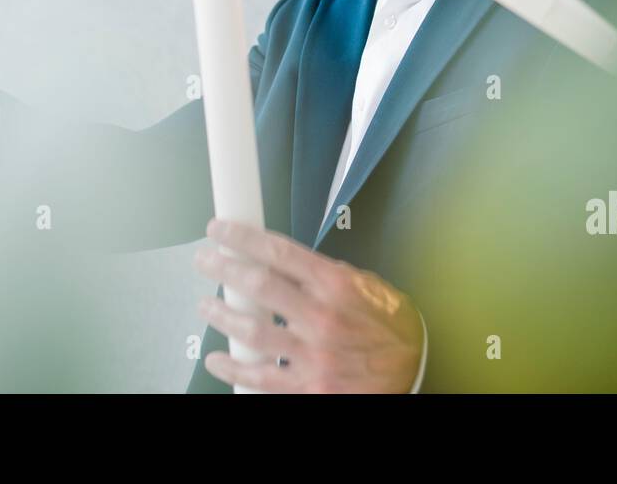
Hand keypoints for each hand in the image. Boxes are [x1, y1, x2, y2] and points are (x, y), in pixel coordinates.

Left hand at [193, 218, 423, 392]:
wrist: (411, 372)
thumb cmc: (390, 327)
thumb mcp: (367, 286)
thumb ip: (328, 275)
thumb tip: (290, 264)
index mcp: (336, 285)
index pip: (279, 252)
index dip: (242, 238)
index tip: (220, 230)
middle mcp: (322, 317)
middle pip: (258, 285)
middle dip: (223, 268)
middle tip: (205, 260)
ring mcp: (313, 354)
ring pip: (252, 331)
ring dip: (222, 315)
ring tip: (206, 305)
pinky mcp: (308, 386)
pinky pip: (260, 377)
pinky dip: (233, 368)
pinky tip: (218, 359)